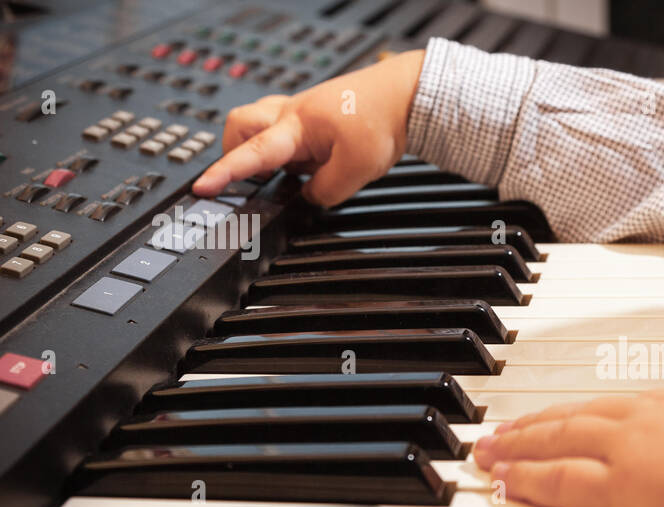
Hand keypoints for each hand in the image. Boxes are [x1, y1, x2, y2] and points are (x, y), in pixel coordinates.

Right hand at [192, 49, 425, 205]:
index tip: (203, 188)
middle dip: (235, 152)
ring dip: (270, 154)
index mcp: (296, 126)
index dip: (225, 173)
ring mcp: (299, 115)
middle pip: (238, 126)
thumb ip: (326, 192)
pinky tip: (319, 164)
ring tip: (299, 172)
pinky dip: (294, 154)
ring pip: (262, 129)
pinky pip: (288, 137)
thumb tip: (309, 198)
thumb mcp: (357, 170)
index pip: (252, 153)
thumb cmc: (381, 119)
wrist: (404, 96)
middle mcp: (290, 115)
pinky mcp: (311, 120)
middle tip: (253, 177)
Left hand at [472, 375, 663, 506]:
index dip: (582, 410)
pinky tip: (502, 480)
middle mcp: (656, 416)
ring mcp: (636, 449)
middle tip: (499, 429)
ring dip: (518, 446)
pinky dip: (526, 479)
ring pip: (561, 441)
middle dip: (534, 422)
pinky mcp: (625, 489)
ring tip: (486, 452)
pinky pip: (562, 482)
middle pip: (580, 413)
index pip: (623, 403)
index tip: (560, 416)